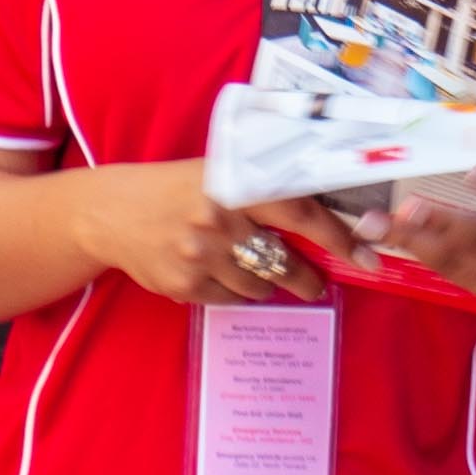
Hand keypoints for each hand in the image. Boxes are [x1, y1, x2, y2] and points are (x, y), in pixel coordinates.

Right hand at [74, 160, 336, 307]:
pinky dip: (235, 293)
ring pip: (259, 287)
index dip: (337, 237)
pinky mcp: (184, 285)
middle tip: (316, 284)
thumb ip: (260, 192)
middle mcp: (218, 219)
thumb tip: (320, 220)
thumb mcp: (216, 174)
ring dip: (267, 285)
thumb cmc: (174, 189)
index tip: (365, 256)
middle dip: (307, 278)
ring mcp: (200, 256)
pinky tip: (221, 275)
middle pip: (283, 262)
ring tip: (254, 270)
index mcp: (233, 184)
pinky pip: (230, 300)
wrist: (111, 212)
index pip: (300, 212)